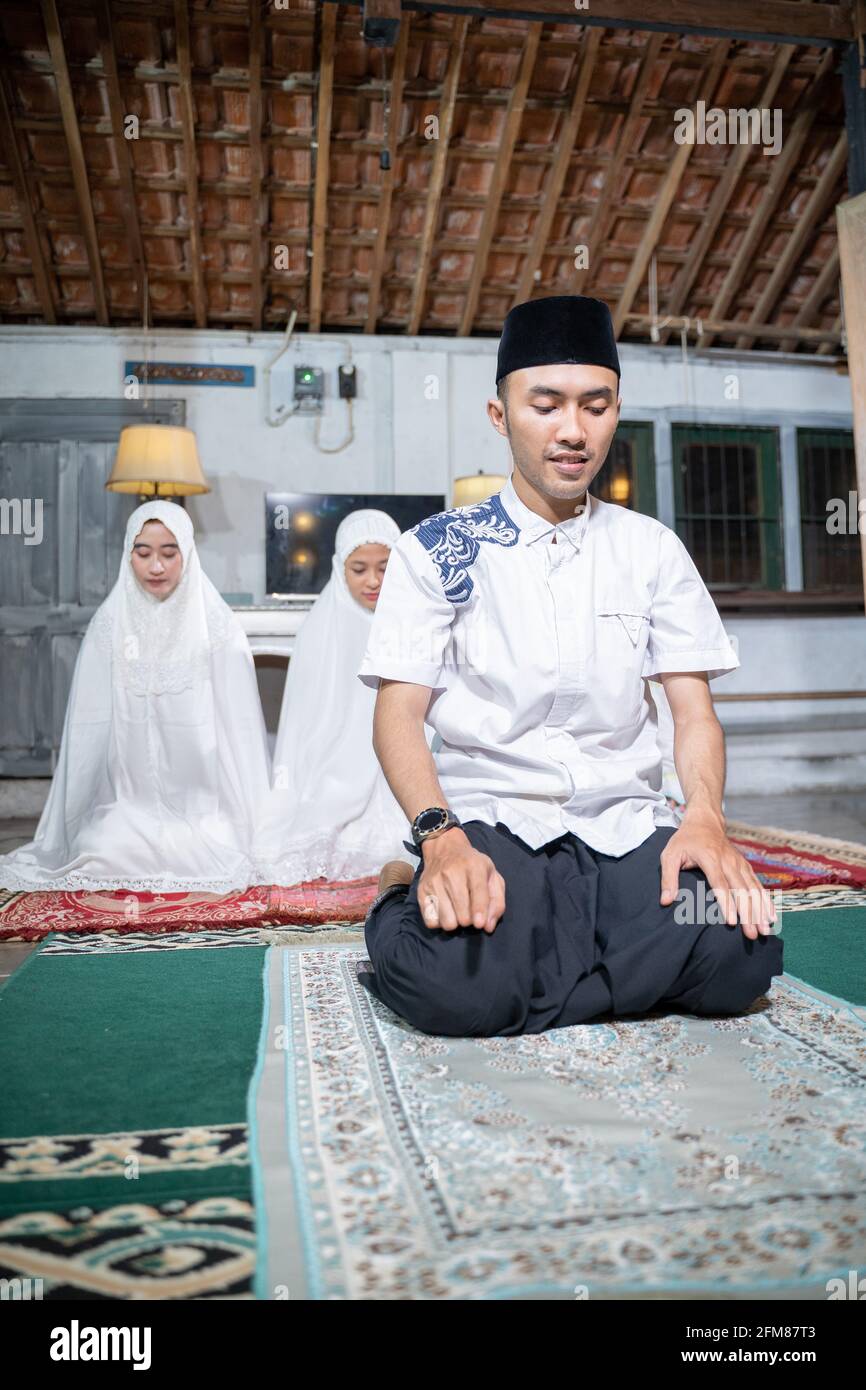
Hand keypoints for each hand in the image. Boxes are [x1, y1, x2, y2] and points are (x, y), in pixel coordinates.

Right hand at [418, 827, 505, 932]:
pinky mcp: (422, 891)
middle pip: (462, 914)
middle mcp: (452, 873)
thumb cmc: (472, 865)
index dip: (480, 911)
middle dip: (469, 920)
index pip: (477, 892)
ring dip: (455, 922)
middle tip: (469, 913)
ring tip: (457, 913)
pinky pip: (431, 921)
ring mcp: (434, 882)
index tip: (479, 924)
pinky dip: (439, 921)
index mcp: (474, 866)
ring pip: (447, 921)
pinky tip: (444, 911)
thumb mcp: (492, 876)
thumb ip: (496, 902)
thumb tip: (488, 926)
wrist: (444, 848)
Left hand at [659, 810, 776, 939]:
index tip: (732, 922)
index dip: (727, 903)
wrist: (705, 821)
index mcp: (710, 858)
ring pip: (753, 889)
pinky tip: (771, 916)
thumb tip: (666, 901)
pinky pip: (758, 885)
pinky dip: (766, 901)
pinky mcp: (745, 866)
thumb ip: (668, 878)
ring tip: (765, 931)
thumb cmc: (684, 841)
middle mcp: (729, 861)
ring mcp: (739, 863)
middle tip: (753, 935)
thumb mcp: (669, 855)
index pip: (720, 884)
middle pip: (741, 890)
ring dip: (761, 911)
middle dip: (749, 914)